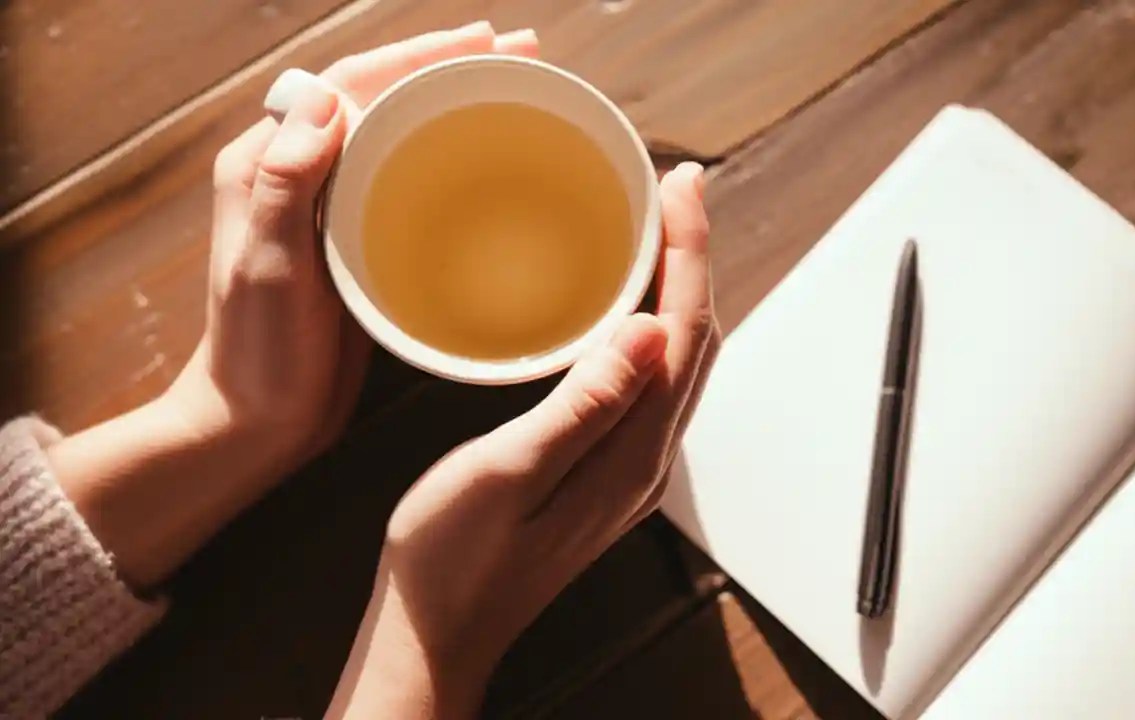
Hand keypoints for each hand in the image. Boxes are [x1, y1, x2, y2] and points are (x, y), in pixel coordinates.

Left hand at [51, 23, 538, 589]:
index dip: (417, 53)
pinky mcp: (356, 240)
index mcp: (268, 163)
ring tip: (512, 87)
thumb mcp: (267, 266)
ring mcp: (329, 207)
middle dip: (446, 65)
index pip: (348, 82)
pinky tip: (483, 161)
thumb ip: (286, 181)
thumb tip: (326, 95)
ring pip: (396, 131)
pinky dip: (445, 156)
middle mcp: (298, 173)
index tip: (482, 39)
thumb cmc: (258, 351)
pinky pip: (404, 178)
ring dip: (451, 103)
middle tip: (520, 52)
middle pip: (379, 95)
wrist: (257, 418)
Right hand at [327, 163, 719, 718]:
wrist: (435, 635)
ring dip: (676, 288)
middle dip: (693, 257)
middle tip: (673, 189)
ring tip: (659, 228)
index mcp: (630, 457)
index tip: (679, 188)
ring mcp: (628, 468)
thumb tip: (647, 332)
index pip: (683, 334)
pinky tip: (623, 305)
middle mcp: (646, 462)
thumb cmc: (452, 562)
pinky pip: (649, 382)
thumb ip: (583, 407)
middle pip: (694, 341)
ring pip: (677, 360)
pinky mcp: (604, 470)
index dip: (689, 254)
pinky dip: (649, 326)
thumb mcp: (507, 475)